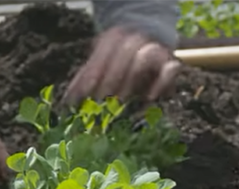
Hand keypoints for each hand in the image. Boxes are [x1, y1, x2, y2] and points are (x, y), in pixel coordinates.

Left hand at [64, 27, 179, 104]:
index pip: (103, 52)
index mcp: (115, 37)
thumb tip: (67, 102)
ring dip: (131, 79)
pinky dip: (162, 83)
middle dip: (111, 78)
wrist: (152, 43)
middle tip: (102, 101)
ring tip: (120, 100)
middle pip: (124, 53)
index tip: (86, 94)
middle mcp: (136, 38)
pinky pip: (171, 69)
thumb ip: (86, 79)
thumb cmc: (120, 62)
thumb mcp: (101, 64)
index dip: (94, 73)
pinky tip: (149, 98)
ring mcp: (156, 48)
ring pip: (145, 56)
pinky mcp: (172, 63)